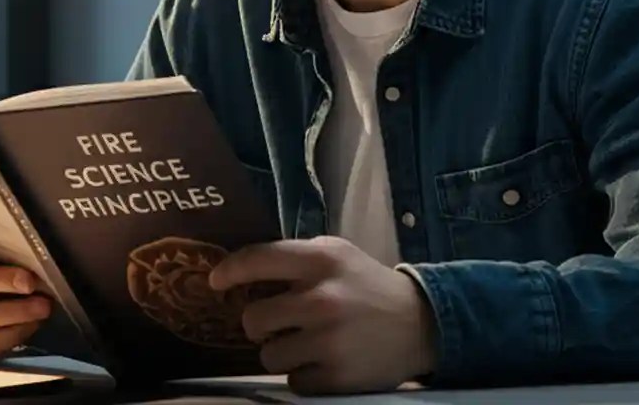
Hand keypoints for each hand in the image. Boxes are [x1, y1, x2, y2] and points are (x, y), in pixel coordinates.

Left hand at [210, 236, 438, 394]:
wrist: (422, 325)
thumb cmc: (368, 286)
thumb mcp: (337, 254)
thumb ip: (295, 259)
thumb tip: (242, 271)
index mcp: (321, 260)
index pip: (258, 260)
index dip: (230, 271)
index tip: (216, 282)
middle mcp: (322, 299)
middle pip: (253, 318)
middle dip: (259, 324)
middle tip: (277, 323)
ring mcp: (329, 342)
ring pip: (268, 356)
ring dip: (280, 352)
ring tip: (305, 345)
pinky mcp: (337, 378)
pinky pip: (292, 383)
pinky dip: (303, 376)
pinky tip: (323, 362)